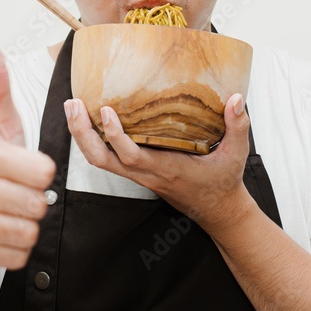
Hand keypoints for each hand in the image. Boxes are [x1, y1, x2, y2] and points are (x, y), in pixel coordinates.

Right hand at [0, 41, 55, 268]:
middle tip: (18, 190)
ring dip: (26, 223)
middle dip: (35, 198)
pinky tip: (0, 228)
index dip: (40, 169)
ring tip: (9, 208)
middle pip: (37, 204)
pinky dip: (15, 246)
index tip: (24, 165)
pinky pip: (15, 256)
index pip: (42, 171)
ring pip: (27, 232)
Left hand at [63, 94, 254, 234]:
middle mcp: (146, 174)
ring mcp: (139, 175)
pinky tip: (88, 119)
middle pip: (102, 160)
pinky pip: (107, 159)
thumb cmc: (223, 182)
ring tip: (72, 107)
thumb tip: (237, 99)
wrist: (217, 211)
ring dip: (82, 136)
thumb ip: (238, 126)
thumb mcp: (237, 154)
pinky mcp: (137, 172)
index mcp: (167, 169)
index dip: (115, 136)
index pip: (132, 156)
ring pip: (99, 161)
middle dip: (82, 134)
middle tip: (72, 104)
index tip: (105, 111)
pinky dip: (92, 140)